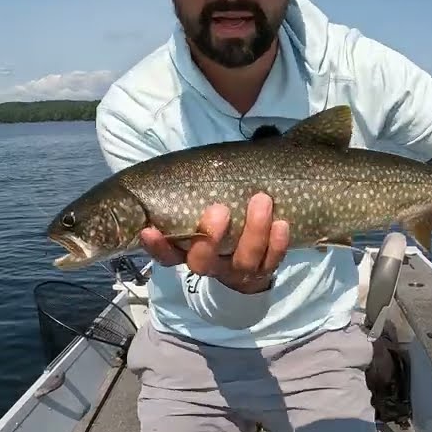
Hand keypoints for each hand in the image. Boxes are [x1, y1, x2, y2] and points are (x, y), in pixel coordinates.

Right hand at [139, 192, 290, 292]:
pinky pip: (271, 262)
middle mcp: (211, 264)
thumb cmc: (224, 216)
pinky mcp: (263, 271)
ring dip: (253, 232)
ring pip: (243, 261)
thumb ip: (197, 192)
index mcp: (188, 250)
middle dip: (209, 238)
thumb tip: (198, 161)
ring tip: (261, 200)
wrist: (255, 251)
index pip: (166, 254)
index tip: (150, 229)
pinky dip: (277, 245)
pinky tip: (282, 224)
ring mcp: (237, 270)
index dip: (158, 245)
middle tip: (219, 210)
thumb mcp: (206, 206)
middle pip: (202, 262)